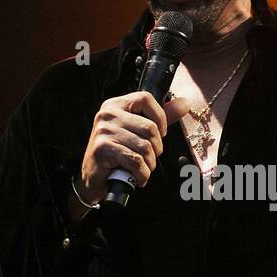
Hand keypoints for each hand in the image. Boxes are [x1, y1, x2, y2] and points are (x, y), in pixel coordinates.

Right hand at [75, 89, 189, 204]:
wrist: (92, 177)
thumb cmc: (118, 153)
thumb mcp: (137, 132)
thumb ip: (159, 118)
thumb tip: (184, 104)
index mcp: (116, 104)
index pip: (145, 98)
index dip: (160, 117)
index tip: (160, 134)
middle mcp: (107, 114)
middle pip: (149, 127)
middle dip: (157, 148)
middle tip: (150, 158)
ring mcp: (104, 131)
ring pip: (145, 147)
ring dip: (149, 164)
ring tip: (143, 169)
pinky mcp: (102, 149)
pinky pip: (135, 161)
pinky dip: (142, 174)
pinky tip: (139, 178)